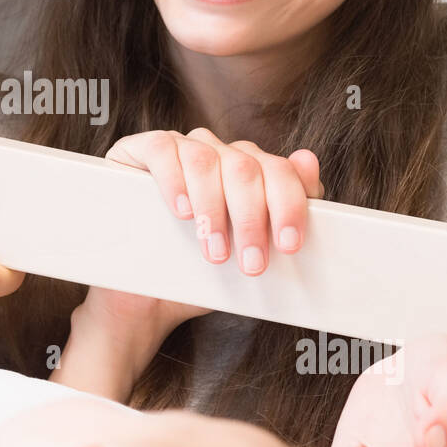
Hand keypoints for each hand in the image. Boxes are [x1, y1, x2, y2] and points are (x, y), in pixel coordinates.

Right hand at [105, 127, 322, 275]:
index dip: (288, 205)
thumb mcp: (250, 252)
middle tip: (251, 264)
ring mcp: (179, 148)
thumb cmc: (203, 272)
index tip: (289, 245)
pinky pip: (163, 150)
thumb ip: (283, 214)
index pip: (279, 170)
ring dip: (213, 208)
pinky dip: (175, 179)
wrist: (149, 299)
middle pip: (245, 167)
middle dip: (251, 219)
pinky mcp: (139, 150)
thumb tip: (308, 162)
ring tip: (213, 251)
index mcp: (248, 169)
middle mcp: (216, 152)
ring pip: (205, 158)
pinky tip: (182, 211)